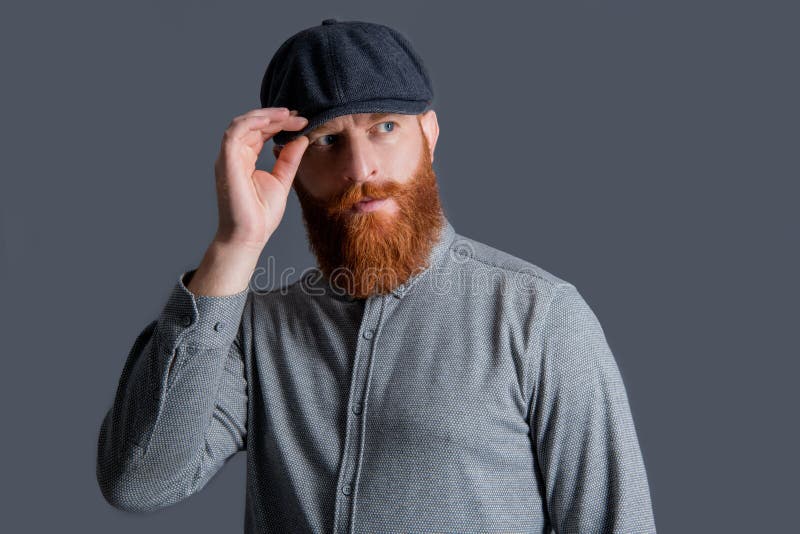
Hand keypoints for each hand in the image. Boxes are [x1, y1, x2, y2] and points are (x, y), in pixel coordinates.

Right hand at [212, 107, 308, 251]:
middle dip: (276, 118)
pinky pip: (235, 132)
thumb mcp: (282, 180)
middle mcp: (235, 156)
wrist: (249, 235)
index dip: (279, 124)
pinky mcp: (226, 161)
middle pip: (252, 125)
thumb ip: (289, 159)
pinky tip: (272, 121)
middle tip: (297, 115)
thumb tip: (301, 138)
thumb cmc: (261, 215)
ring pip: (242, 123)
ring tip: (287, 115)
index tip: (301, 121)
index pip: (260, 133)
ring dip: (266, 116)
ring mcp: (229, 157)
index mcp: (246, 159)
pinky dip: (252, 122)